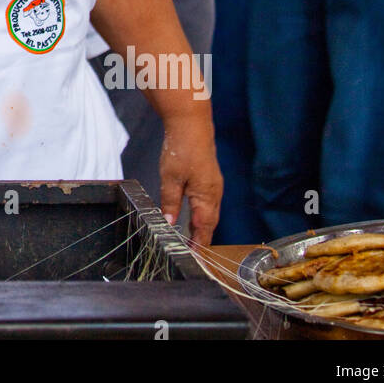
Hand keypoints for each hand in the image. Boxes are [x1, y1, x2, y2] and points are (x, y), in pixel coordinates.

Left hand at [158, 112, 221, 246]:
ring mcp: (213, 186)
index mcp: (207, 196)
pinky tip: (193, 219)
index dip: (199, 244)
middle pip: (209, 223)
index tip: (194, 257)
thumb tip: (169, 224)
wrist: (191, 125)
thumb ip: (170, 203)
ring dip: (202, 228)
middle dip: (202, 239)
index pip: (204, 228)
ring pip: (209, 214)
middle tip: (193, 254)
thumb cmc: (182, 149)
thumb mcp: (170, 178)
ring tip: (192, 242)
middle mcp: (214, 193)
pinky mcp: (209, 180)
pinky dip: (202, 215)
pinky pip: (208, 204)